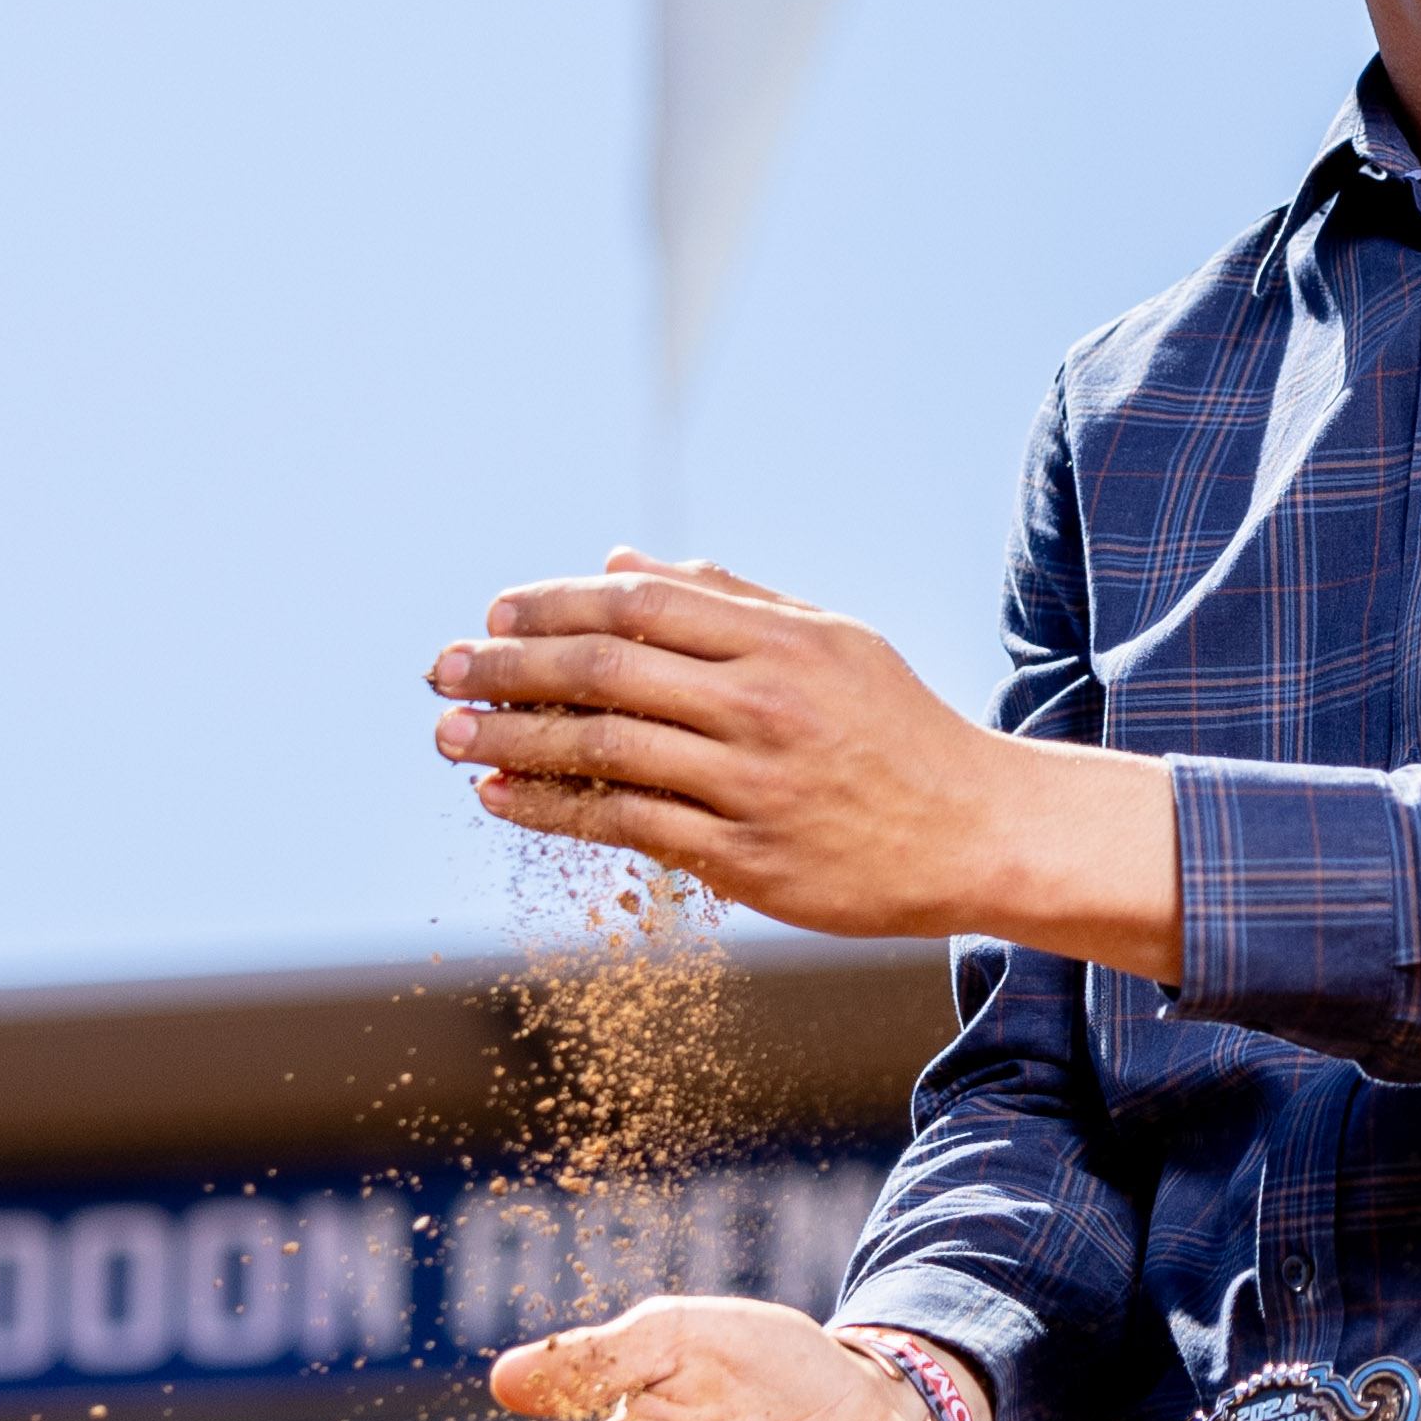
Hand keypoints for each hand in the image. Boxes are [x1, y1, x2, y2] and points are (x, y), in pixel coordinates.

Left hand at [427, 552, 1180, 979]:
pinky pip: (624, 827)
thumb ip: (730, 599)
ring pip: (603, 750)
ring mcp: (752, 785)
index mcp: (781, 642)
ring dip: (511, 739)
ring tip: (449, 734)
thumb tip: (624, 561)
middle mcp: (763, 706)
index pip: (640, 607)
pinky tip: (500, 796)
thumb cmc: (899, 732)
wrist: (977, 833)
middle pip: (605, 672)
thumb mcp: (832, 640)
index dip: (554, 606)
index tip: (494, 614)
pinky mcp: (745, 859)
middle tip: (442, 669)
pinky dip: (551, 809)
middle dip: (508, 667)